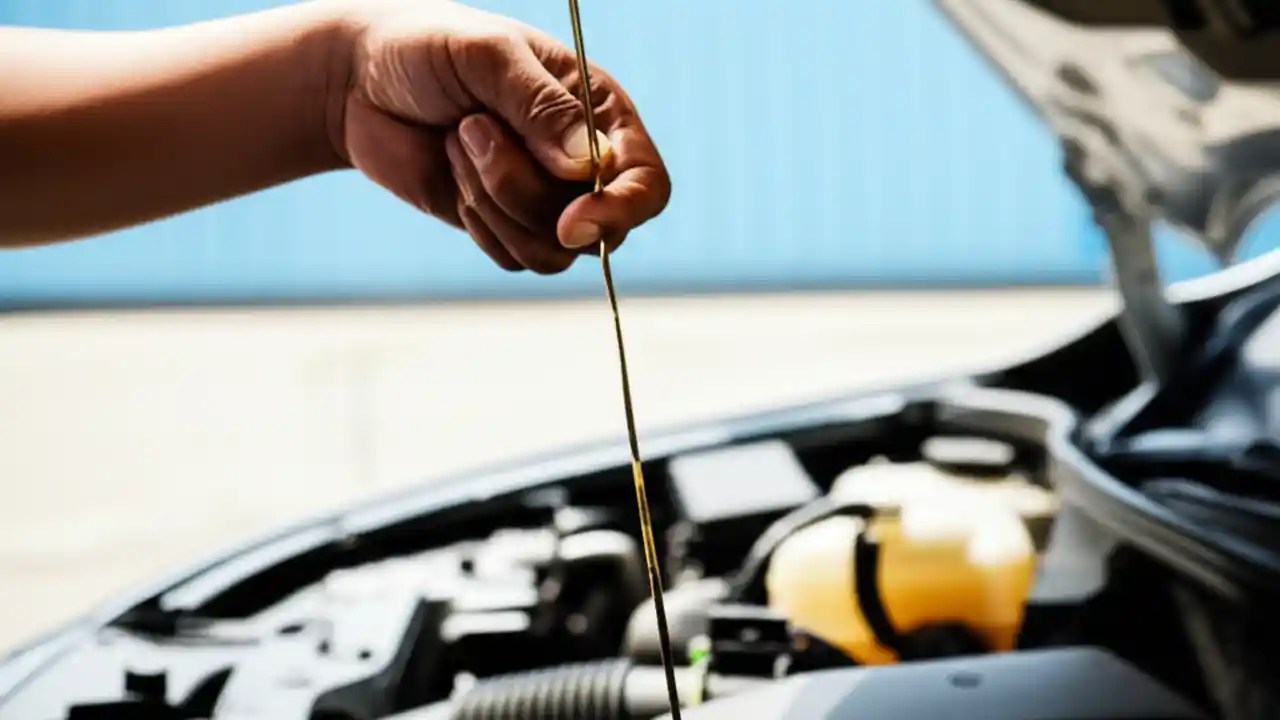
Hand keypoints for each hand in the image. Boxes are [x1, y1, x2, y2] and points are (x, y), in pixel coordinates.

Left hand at [332, 0, 670, 273]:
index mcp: (599, 112)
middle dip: (524, 191)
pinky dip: (477, 222)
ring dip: (494, 200)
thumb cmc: (428, 49)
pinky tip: (450, 169)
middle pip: (598, 227)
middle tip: (470, 129)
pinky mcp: (505, 227)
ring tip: (457, 139)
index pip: (646, 182)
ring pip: (551, 250)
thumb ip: (542, 108)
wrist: (358, 81)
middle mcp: (583, 163)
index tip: (570, 222)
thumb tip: (592, 165)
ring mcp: (545, 201)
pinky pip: (512, 257)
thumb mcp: (489, 56)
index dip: (621, 210)